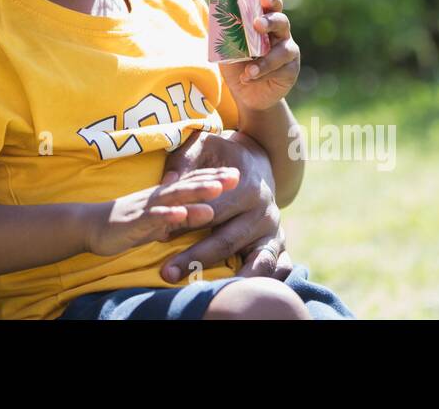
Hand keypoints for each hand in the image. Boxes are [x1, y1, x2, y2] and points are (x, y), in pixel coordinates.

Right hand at [83, 167, 239, 257]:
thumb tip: (208, 213)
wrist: (90, 225)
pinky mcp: (133, 221)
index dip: (214, 177)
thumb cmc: (128, 224)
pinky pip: (151, 218)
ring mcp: (145, 207)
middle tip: (237, 176)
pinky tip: (180, 214)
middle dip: (212, 180)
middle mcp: (157, 197)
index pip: (192, 183)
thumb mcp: (160, 222)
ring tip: (216, 189)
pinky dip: (166, 216)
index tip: (238, 174)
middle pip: (188, 185)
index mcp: (164, 196)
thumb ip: (182, 216)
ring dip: (194, 192)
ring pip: (173, 197)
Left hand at [158, 129, 286, 280]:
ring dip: (230, 280)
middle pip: (227, 240)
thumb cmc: (224, 154)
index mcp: (247, 187)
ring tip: (207, 293)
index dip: (185, 223)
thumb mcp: (204, 145)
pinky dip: (262, 282)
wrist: (260, 160)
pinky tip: (238, 292)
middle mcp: (264, 212)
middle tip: (167, 273)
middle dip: (196, 258)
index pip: (212, 211)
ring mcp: (275, 231)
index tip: (159, 235)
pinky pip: (278, 268)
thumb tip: (167, 183)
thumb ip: (184, 161)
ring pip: (255, 261)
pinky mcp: (279, 245)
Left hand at [218, 0, 299, 113]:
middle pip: (281, 21)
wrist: (245, 94)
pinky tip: (249, 78)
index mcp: (264, 22)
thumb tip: (214, 21)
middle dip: (270, 21)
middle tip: (257, 24)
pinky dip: (262, 74)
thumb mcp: (226, 48)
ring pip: (283, 50)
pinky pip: (281, 70)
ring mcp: (288, 51)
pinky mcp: (290, 70)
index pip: (271, 5)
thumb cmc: (237, 64)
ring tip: (249, 71)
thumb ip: (225, 35)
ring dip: (265, 60)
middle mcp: (279, 34)